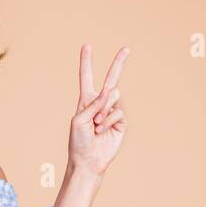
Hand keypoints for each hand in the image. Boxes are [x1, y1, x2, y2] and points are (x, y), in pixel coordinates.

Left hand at [68, 44, 128, 177]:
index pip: (86, 77)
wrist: (88, 160)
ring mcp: (111, 112)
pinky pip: (118, 111)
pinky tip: (102, 130)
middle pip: (112, 78)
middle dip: (119, 63)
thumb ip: (94, 103)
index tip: (86, 46)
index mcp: (86, 100)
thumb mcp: (79, 119)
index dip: (86, 62)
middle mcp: (100, 103)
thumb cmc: (78, 141)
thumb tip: (110, 90)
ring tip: (96, 125)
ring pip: (114, 96)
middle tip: (126, 48)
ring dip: (103, 110)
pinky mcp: (121, 122)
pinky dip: (109, 120)